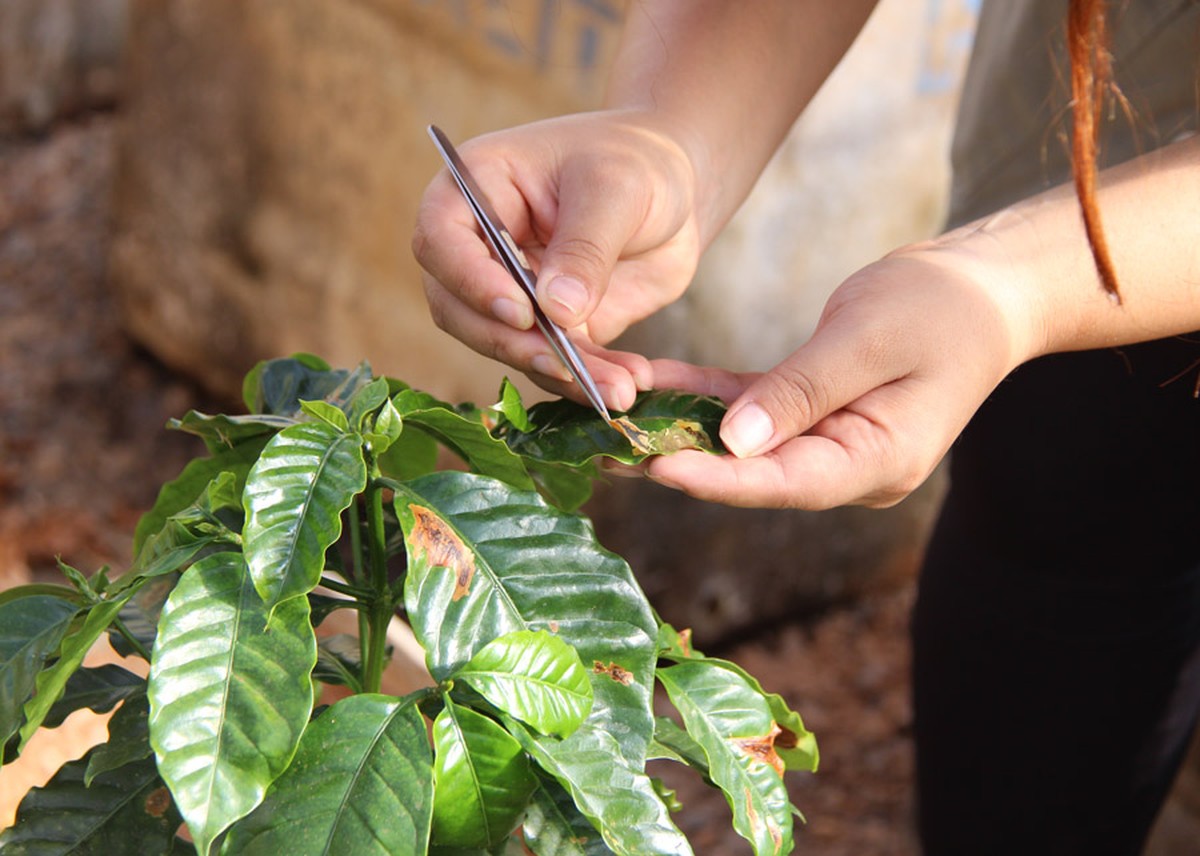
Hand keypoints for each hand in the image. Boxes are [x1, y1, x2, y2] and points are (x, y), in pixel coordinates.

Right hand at [412, 111, 704, 409]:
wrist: (679, 187)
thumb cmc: (637, 160)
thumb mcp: (616, 189)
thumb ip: (585, 247)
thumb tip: (555, 311)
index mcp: (477, 187)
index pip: (441, 240)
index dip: (470, 281)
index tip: (520, 310)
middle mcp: (481, 246)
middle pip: (458, 309)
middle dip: (509, 342)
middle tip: (561, 363)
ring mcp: (512, 291)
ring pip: (507, 346)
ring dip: (557, 374)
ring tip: (616, 388)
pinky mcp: (549, 327)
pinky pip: (555, 364)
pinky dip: (588, 381)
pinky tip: (625, 386)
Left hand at [640, 244, 1037, 508]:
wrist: (984, 292)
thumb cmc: (942, 308)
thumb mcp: (869, 339)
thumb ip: (803, 391)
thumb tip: (736, 442)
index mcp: (878, 462)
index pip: (786, 483)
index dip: (720, 480)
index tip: (659, 469)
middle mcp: (849, 466)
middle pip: (754, 474)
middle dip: (680, 461)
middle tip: (606, 451)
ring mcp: (829, 443)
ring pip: (741, 444)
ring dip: (677, 430)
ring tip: (606, 422)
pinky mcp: (812, 415)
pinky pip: (748, 410)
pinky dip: (702, 398)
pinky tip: (648, 384)